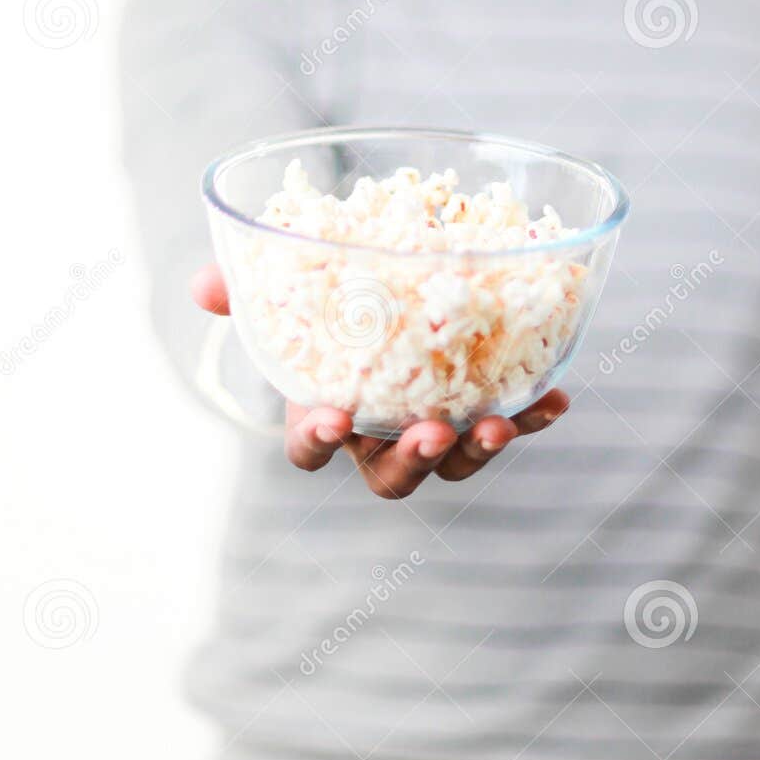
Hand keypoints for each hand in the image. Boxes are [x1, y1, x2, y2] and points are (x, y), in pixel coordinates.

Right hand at [191, 263, 569, 498]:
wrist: (389, 292)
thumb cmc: (327, 306)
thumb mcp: (287, 293)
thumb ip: (244, 291)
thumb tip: (203, 283)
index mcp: (327, 416)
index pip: (311, 450)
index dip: (319, 442)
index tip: (333, 417)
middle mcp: (381, 437)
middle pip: (392, 476)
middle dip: (412, 461)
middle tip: (432, 434)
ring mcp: (434, 430)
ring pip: (453, 463)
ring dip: (478, 450)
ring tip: (498, 426)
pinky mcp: (481, 410)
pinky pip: (509, 422)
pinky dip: (531, 415)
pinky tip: (555, 398)